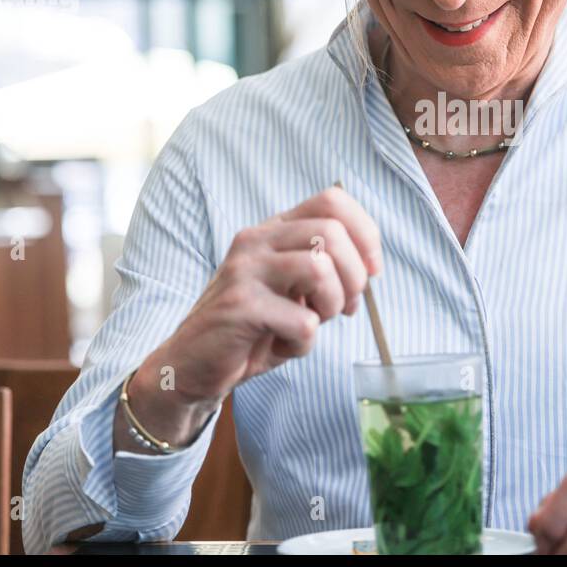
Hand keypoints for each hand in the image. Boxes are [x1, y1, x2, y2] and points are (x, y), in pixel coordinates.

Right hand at [117, 186, 381, 450]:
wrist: (194, 365)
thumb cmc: (253, 327)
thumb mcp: (291, 289)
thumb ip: (324, 269)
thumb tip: (370, 265)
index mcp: (273, 230)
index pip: (332, 200)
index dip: (365, 234)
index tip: (372, 271)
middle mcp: (256, 240)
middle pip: (332, 232)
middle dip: (355, 277)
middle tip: (345, 308)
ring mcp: (245, 270)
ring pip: (320, 268)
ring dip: (331, 305)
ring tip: (313, 324)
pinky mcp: (240, 306)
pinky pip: (303, 322)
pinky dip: (305, 344)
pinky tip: (284, 347)